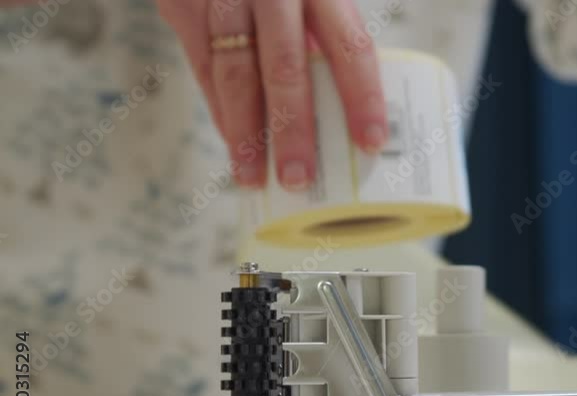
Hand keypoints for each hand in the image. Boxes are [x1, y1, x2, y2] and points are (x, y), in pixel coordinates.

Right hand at [157, 0, 387, 189]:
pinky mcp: (185, 4)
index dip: (362, 96)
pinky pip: (205, 68)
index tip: (371, 141)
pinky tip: (235, 146)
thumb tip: (349, 112)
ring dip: (246, 133)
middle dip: (292, 129)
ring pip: (235, 73)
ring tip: (254, 177)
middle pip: (286, 66)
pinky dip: (221, 113)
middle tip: (299, 178)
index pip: (350, 45)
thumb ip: (326, 34)